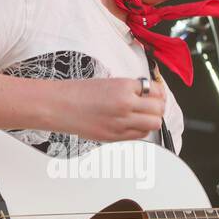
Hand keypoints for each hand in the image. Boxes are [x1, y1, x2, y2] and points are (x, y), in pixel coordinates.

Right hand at [50, 75, 165, 142]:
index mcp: (124, 87)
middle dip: (158, 107)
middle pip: (158, 109)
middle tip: (152, 105)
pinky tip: (133, 124)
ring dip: (151, 119)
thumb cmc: (79, 93)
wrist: (60, 106)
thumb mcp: (109, 82)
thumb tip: (148, 94)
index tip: (155, 93)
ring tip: (143, 115)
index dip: (158, 92)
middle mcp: (125, 105)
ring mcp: (121, 123)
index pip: (155, 91)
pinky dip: (141, 130)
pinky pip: (140, 135)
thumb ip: (130, 89)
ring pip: (153, 124)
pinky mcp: (115, 136)